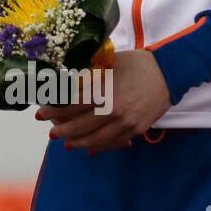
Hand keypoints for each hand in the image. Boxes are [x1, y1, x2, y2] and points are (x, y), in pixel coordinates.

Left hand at [36, 50, 172, 153]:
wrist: (169, 73)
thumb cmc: (136, 64)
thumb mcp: (108, 63)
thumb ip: (88, 73)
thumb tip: (64, 80)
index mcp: (102, 91)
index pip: (71, 105)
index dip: (54, 110)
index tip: (41, 112)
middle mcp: (112, 110)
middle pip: (80, 126)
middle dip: (61, 130)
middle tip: (50, 131)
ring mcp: (125, 123)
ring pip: (95, 139)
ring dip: (77, 142)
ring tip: (65, 142)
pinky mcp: (136, 130)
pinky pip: (113, 142)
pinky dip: (98, 147)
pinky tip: (88, 148)